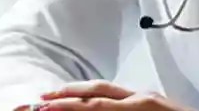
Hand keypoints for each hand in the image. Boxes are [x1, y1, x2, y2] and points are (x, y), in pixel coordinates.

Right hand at [29, 80, 192, 109]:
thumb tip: (89, 109)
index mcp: (141, 106)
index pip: (94, 104)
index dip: (67, 105)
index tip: (44, 106)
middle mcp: (144, 97)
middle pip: (97, 89)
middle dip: (67, 93)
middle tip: (41, 97)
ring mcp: (152, 97)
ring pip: (109, 89)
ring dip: (82, 91)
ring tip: (60, 95)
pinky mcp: (158, 101)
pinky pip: (122, 94)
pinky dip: (101, 94)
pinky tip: (94, 99)